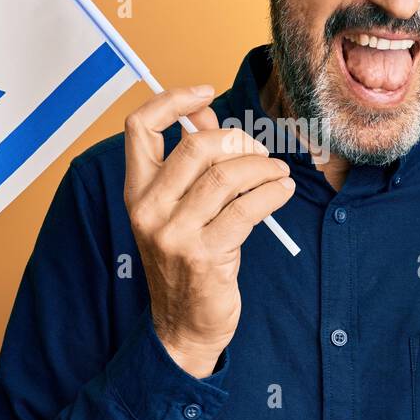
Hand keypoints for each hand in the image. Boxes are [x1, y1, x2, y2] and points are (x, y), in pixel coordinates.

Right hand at [124, 86, 296, 376]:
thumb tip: (204, 109)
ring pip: (227, 175)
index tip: (205, 92)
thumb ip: (190, 161)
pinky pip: (248, 208)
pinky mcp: (205, 255)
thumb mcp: (178, 208)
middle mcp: (148, 209)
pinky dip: (273, 192)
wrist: (183, 327)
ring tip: (279, 176)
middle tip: (259, 153)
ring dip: (264, 168)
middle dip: (239, 140)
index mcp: (137, 191)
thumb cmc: (187, 260)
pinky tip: (282, 192)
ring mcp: (174, 234)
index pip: (140, 126)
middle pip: (197, 146)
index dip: (172, 100)